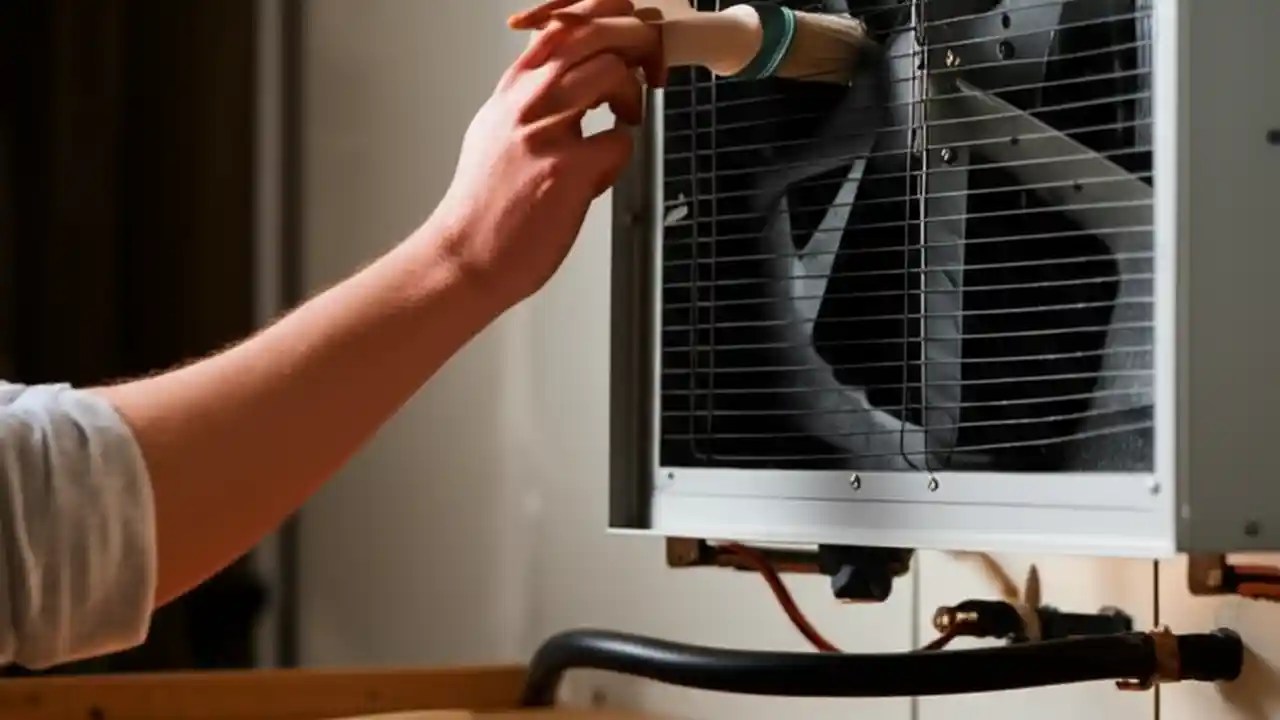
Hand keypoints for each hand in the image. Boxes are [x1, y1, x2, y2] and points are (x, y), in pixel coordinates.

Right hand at [430, 0, 662, 309]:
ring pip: (609, 71)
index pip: (559, 26)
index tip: (627, 29)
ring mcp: (545, 133)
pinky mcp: (566, 170)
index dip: (602, 18)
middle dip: (632, 42)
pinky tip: (602, 171)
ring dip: (631, 93)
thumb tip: (564, 89)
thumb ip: (527, 106)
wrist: (466, 257)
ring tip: (625, 115)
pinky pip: (619, 141)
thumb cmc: (484, 209)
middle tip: (646, 64)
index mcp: (510, 93)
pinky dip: (621, 153)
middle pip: (590, 34)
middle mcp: (525, 103)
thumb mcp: (494, 137)